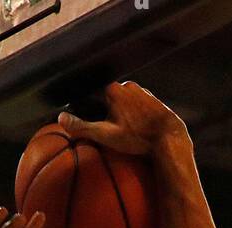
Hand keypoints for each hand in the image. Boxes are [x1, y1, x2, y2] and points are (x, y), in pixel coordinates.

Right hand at [57, 81, 186, 156]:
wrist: (170, 138)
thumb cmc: (138, 139)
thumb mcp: (107, 135)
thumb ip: (83, 127)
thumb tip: (61, 119)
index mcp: (113, 90)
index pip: (98, 102)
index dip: (101, 118)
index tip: (108, 130)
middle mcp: (128, 85)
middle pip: (113, 103)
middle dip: (114, 118)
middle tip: (123, 136)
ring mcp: (143, 91)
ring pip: (128, 106)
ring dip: (128, 118)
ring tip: (135, 136)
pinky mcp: (155, 100)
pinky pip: (142, 110)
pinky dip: (141, 120)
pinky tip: (145, 133)